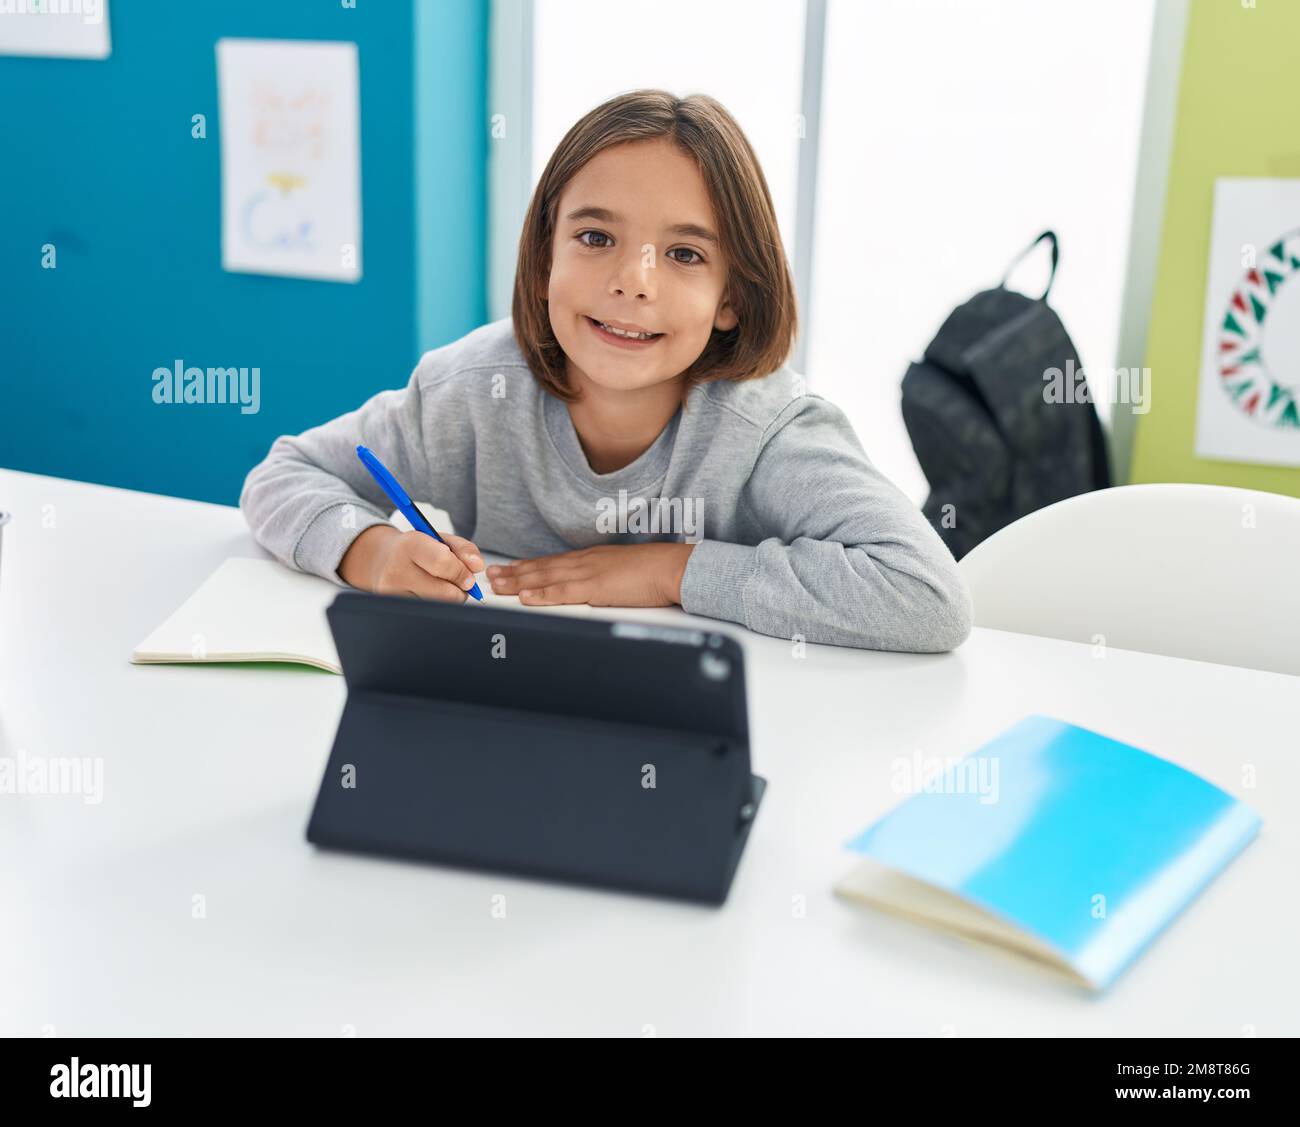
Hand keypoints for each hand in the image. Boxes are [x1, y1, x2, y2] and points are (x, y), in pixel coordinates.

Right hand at [339, 525, 483, 601]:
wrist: (383, 560)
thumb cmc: (416, 550)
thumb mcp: (440, 539)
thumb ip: (464, 549)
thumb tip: (477, 566)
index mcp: (410, 544)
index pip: (442, 563)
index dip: (461, 573)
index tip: (469, 578)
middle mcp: (397, 569)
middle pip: (444, 592)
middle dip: (459, 591)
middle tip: (458, 584)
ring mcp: (392, 592)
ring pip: (438, 607)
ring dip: (448, 600)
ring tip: (439, 586)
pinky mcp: (393, 608)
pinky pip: (427, 614)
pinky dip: (435, 606)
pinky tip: (427, 595)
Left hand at [487, 542, 695, 607]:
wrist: (672, 567)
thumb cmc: (654, 572)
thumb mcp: (624, 573)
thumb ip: (606, 579)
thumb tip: (598, 588)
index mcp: (591, 559)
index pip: (553, 563)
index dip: (528, 566)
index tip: (510, 569)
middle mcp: (584, 562)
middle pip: (542, 567)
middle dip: (514, 572)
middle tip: (491, 576)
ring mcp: (588, 573)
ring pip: (544, 577)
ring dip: (518, 581)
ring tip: (496, 586)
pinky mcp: (595, 587)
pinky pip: (561, 592)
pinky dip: (540, 593)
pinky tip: (523, 596)